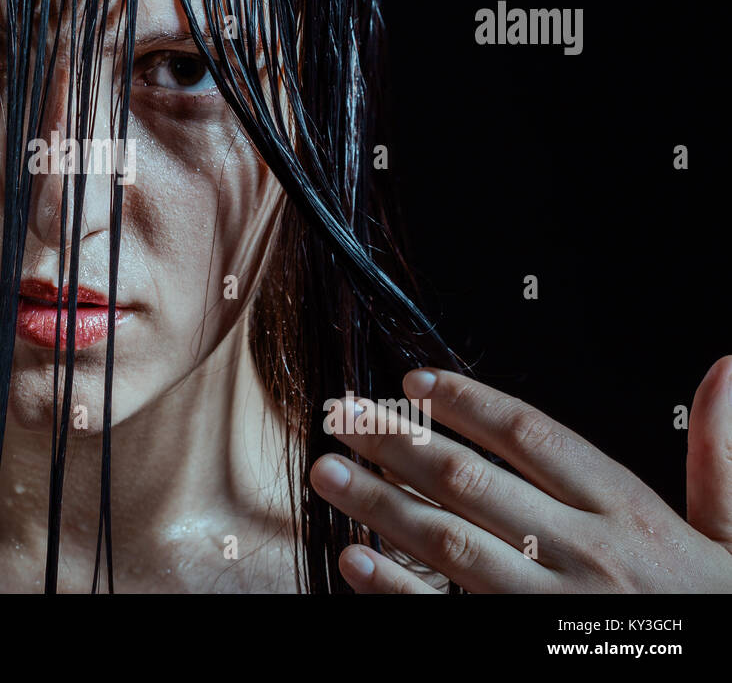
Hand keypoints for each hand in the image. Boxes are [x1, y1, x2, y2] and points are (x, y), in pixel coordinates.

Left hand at [309, 356, 731, 591]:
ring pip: (449, 542)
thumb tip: (724, 370)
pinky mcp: (524, 649)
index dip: (468, 402)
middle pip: (472, 482)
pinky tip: (354, 561)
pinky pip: (449, 616)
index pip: (532, 437)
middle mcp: (584, 555)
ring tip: (327, 472)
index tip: (414, 379)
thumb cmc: (719, 610)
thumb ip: (719, 456)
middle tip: (342, 415)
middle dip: (398, 442)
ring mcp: (549, 607)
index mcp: (629, 515)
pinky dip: (397, 590)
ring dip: (379, 504)